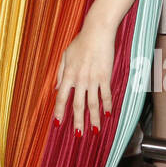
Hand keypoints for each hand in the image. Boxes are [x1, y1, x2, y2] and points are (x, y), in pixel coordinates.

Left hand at [53, 18, 116, 135]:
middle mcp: (80, 79)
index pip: (62, 97)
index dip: (59, 111)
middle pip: (78, 105)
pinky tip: (108, 114)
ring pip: (93, 103)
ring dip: (94, 118)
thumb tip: (57, 88)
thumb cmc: (81, 42)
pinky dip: (107, 105)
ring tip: (95, 130)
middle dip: (78, 121)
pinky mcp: (105, 76)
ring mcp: (93, 79)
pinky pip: (106, 94)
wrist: (97, 32)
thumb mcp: (65, 55)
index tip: (58, 123)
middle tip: (78, 134)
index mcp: (68, 74)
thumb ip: (61, 73)